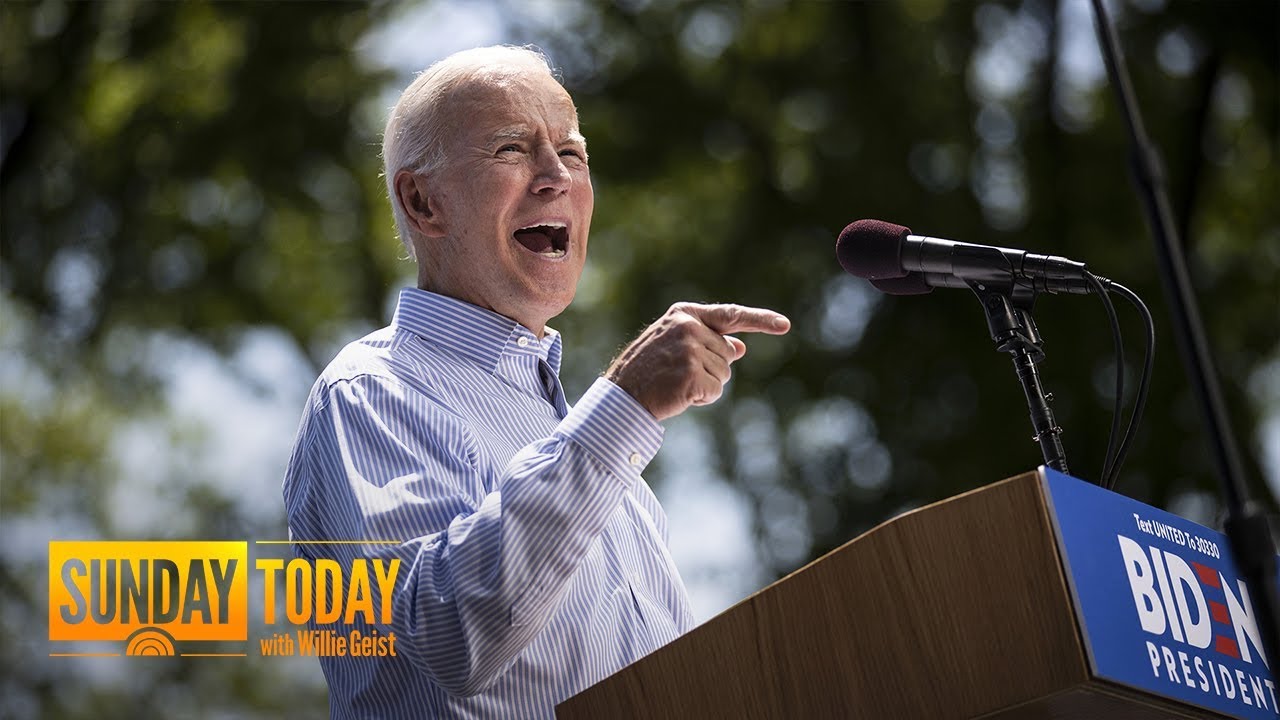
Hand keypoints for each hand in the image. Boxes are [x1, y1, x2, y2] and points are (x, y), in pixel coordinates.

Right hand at [604, 303, 790, 420]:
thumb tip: (740, 347)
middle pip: (728, 353)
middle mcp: (688, 327)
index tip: (785, 325)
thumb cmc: (648, 370)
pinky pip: (715, 391)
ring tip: (676, 382)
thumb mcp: (676, 346)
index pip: (731, 315)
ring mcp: (690, 349)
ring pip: (724, 374)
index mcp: (684, 314)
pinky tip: (679, 394)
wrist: (622, 394)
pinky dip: (702, 398)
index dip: (761, 321)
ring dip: (706, 384)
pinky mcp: (691, 373)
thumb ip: (709, 342)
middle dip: (712, 368)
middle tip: (678, 373)